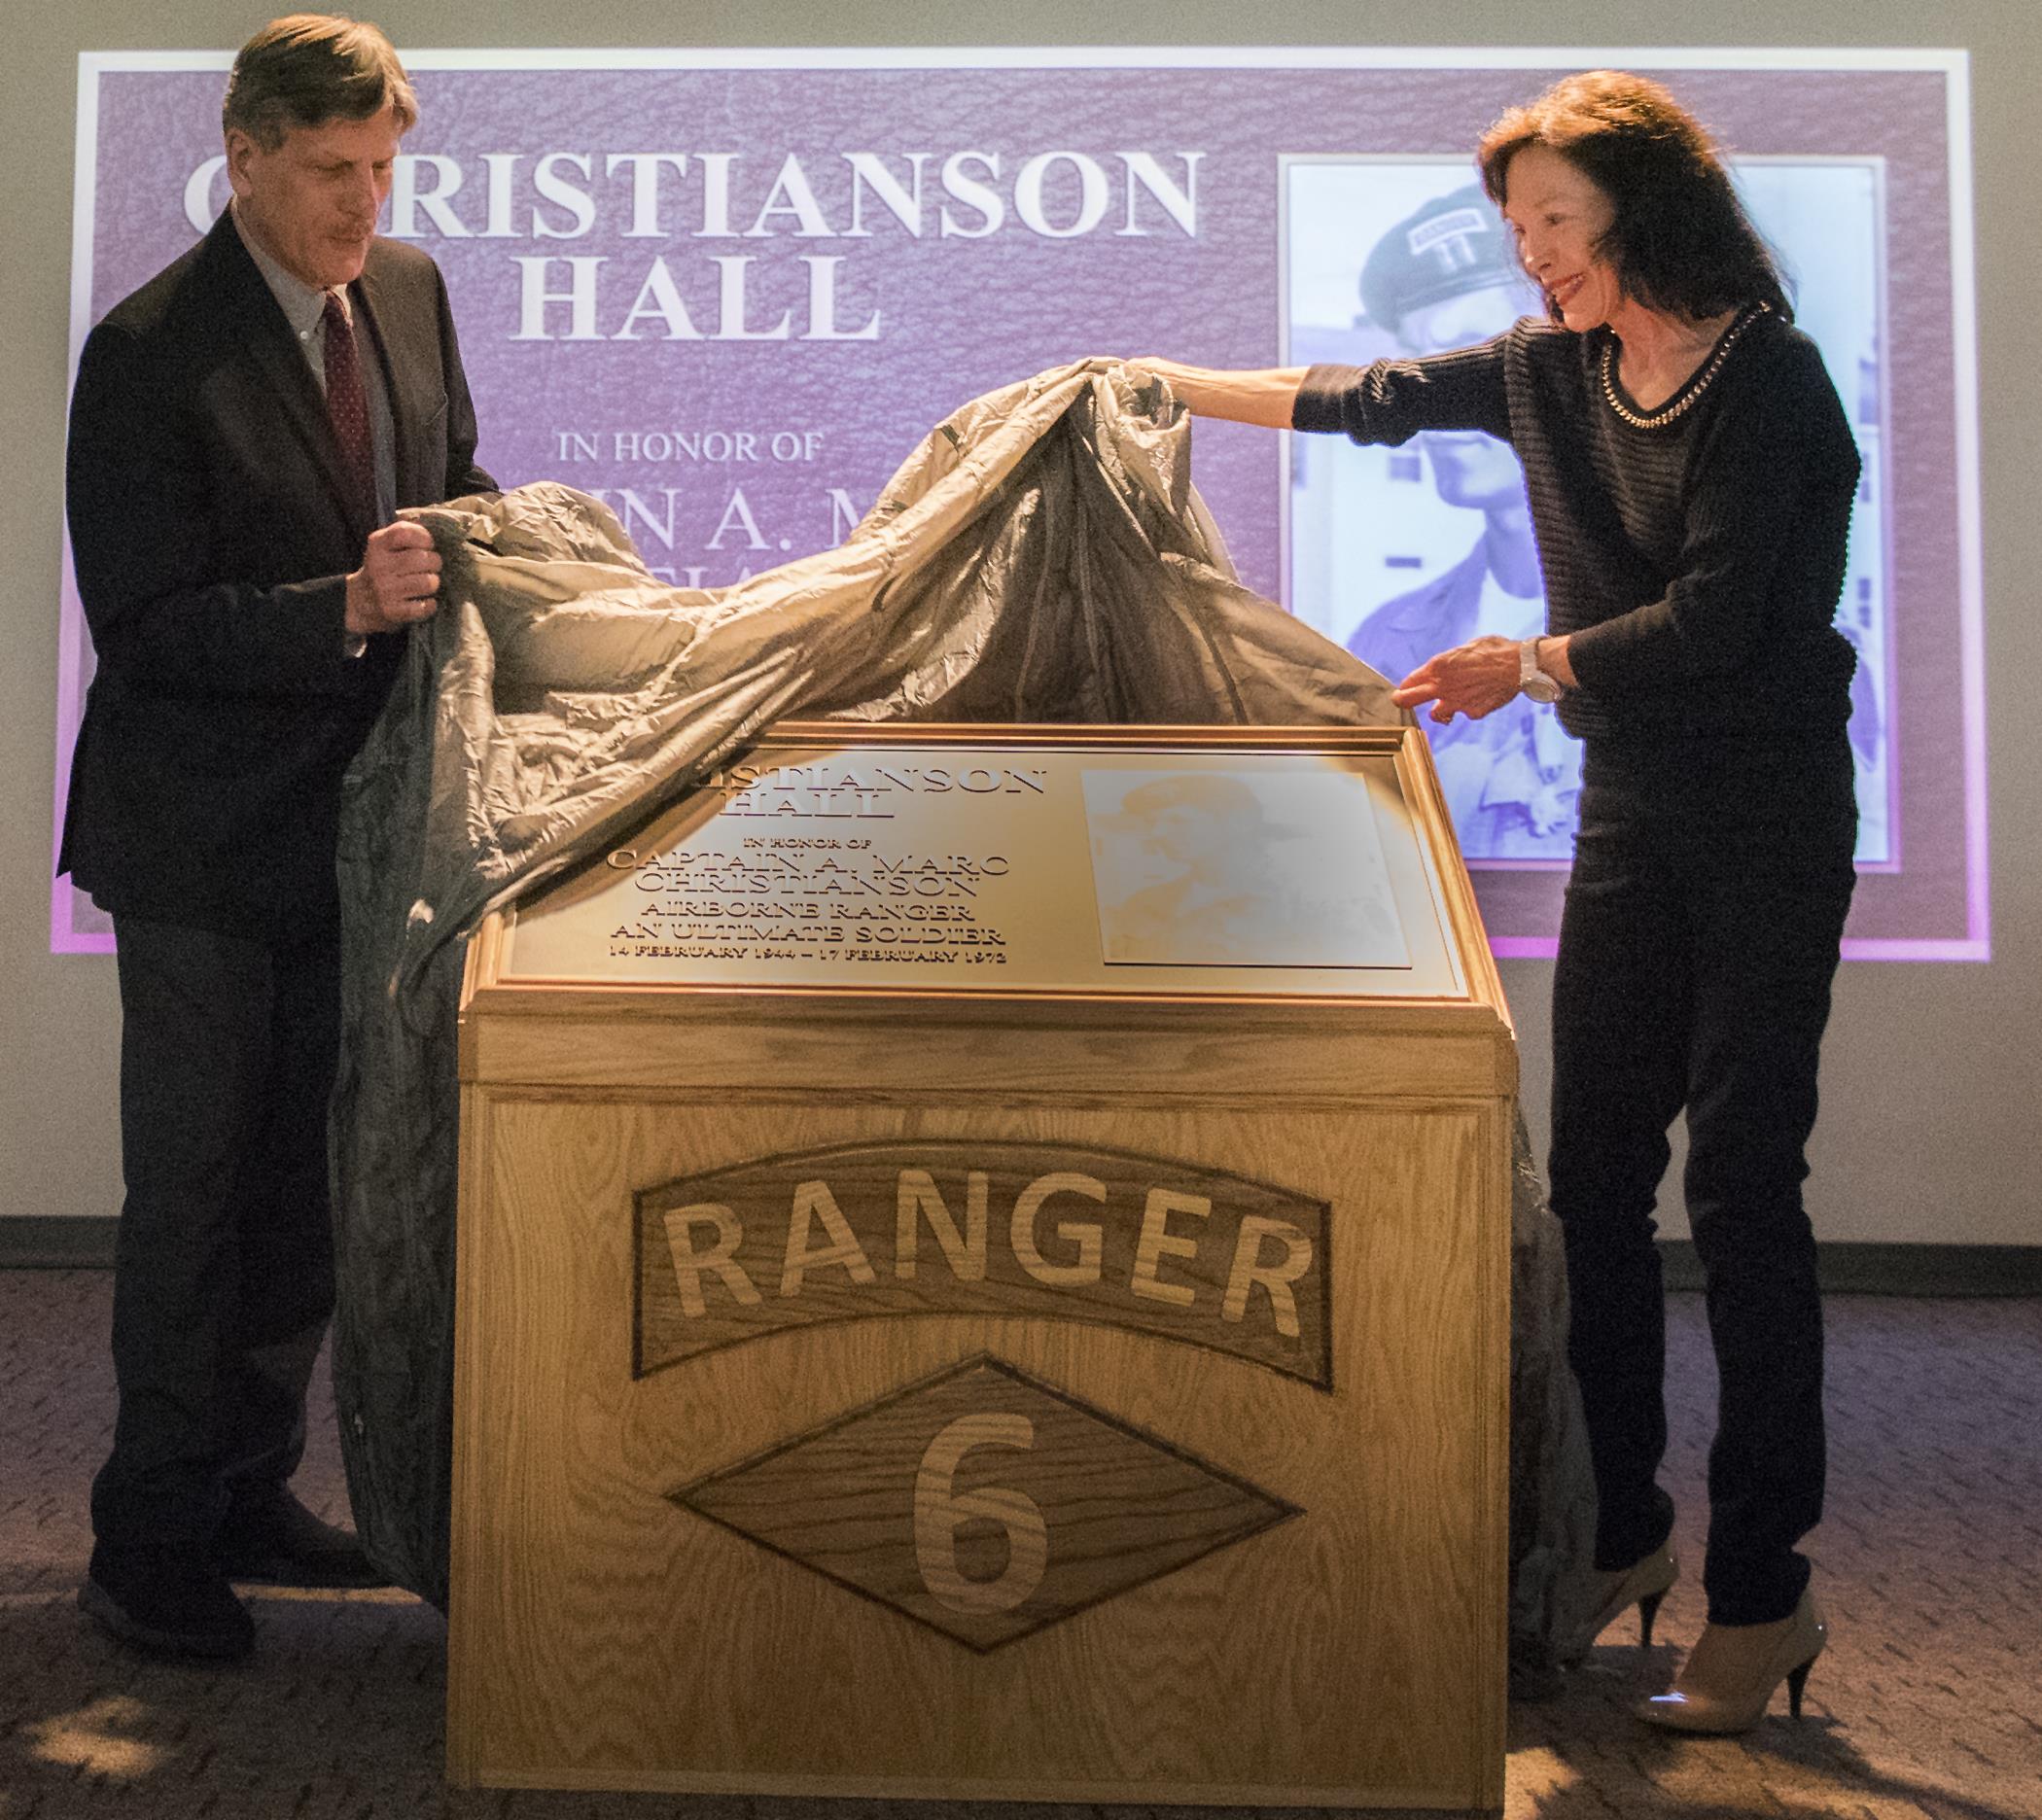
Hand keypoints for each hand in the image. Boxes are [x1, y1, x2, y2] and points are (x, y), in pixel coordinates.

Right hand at [345, 522, 440, 635]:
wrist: (358, 603)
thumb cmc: (382, 569)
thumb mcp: (385, 546)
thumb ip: (405, 533)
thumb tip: (434, 522)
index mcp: (377, 544)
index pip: (404, 532)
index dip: (424, 537)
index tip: (428, 545)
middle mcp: (378, 565)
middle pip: (422, 558)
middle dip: (435, 562)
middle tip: (432, 567)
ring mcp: (384, 590)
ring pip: (427, 582)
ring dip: (433, 583)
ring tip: (428, 583)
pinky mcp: (392, 611)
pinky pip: (424, 606)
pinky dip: (430, 605)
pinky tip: (425, 602)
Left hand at [1392, 635, 1522, 723]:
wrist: (1519, 666)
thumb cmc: (1495, 650)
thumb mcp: (1466, 648)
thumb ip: (1451, 661)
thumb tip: (1447, 666)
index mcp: (1438, 666)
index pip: (1411, 680)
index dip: (1407, 684)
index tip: (1405, 687)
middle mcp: (1442, 686)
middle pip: (1408, 700)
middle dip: (1401, 700)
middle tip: (1398, 701)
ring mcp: (1456, 703)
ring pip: (1436, 714)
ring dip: (1438, 711)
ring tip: (1444, 707)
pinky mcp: (1473, 713)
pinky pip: (1466, 713)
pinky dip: (1470, 707)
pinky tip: (1480, 698)